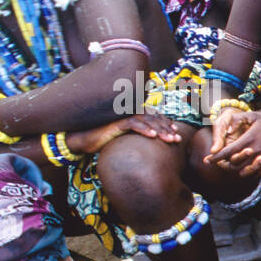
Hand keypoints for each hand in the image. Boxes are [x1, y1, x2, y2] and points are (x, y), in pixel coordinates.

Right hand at [66, 113, 183, 156]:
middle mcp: (128, 114)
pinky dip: (143, 129)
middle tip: (178, 138)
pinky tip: (153, 136)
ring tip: (170, 139)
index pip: (153, 117)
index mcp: (132, 116)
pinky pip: (132, 123)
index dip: (166, 123)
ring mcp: (122, 117)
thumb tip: (154, 147)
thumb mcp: (125, 140)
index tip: (177, 132)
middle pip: (153, 118)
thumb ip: (137, 139)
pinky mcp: (115, 123)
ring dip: (160, 129)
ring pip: (146, 120)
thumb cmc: (105, 142)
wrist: (83, 141)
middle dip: (167, 128)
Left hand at [204, 109, 260, 177]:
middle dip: (225, 165)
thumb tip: (227, 129)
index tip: (207, 160)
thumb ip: (238, 120)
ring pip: (246, 171)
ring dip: (237, 171)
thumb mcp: (254, 116)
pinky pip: (258, 173)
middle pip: (235, 164)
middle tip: (219, 164)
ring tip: (233, 167)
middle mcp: (256, 150)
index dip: (216, 157)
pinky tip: (247, 169)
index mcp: (249, 139)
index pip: (228, 151)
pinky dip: (251, 173)